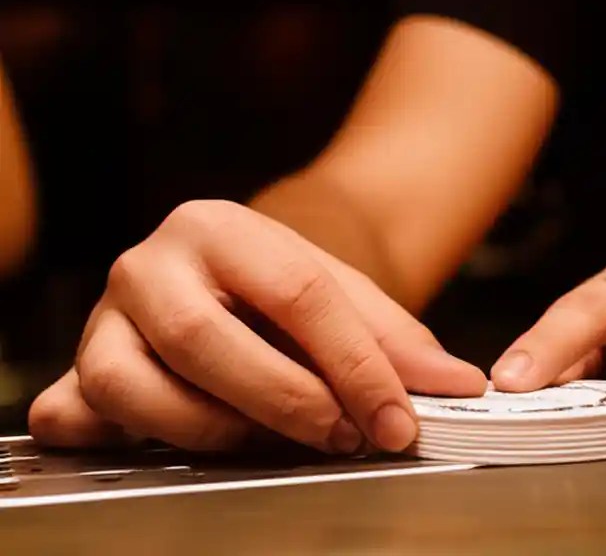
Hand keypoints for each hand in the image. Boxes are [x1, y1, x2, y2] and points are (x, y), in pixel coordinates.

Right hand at [28, 200, 486, 452]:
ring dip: (214, 430)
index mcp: (224, 228)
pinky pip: (78, 412)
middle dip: (285, 400)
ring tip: (275, 441)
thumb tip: (460, 385)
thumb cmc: (280, 289)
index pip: (298, 294)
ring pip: (135, 385)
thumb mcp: (344, 297)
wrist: (219, 270)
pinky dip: (121, 436)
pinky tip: (175, 444)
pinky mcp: (80, 365)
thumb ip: (399, 342)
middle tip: (342, 437)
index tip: (396, 420)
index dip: (355, 366)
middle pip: (206, 337)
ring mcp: (105, 316)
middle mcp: (152, 263)